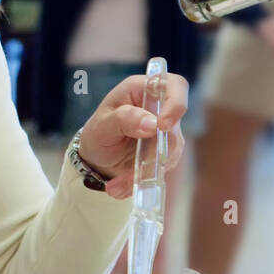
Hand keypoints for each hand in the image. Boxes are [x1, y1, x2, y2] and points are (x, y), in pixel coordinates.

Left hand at [77, 70, 188, 199]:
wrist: (98, 158)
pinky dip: (143, 179)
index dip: (176, 103)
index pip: (174, 85)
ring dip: (145, 171)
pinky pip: (163, 167)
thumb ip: (123, 119)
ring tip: (117, 184)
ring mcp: (166, 131)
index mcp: (143, 90)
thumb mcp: (101, 126)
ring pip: (170, 151)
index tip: (163, 126)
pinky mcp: (166, 151)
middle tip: (132, 171)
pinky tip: (120, 187)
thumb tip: (152, 124)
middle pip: (175, 125)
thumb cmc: (98, 133)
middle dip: (154, 152)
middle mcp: (159, 108)